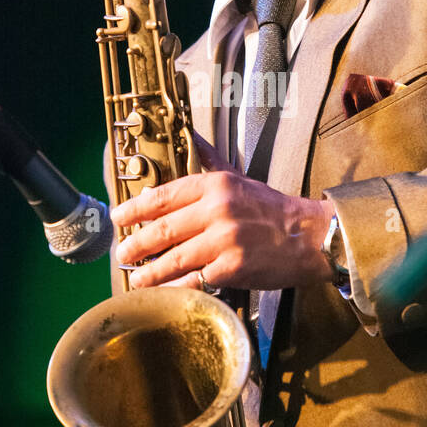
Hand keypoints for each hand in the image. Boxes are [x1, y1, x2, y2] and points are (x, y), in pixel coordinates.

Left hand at [111, 133, 334, 291]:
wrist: (309, 236)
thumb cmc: (271, 208)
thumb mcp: (239, 176)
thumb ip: (209, 159)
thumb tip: (189, 133)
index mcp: (215, 185)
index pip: (164, 196)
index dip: (135, 209)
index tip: (118, 218)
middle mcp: (217, 209)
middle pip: (163, 228)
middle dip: (136, 244)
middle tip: (121, 253)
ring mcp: (225, 240)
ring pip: (174, 257)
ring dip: (150, 272)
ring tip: (135, 279)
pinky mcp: (233, 268)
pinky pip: (195, 279)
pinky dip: (175, 287)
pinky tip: (163, 292)